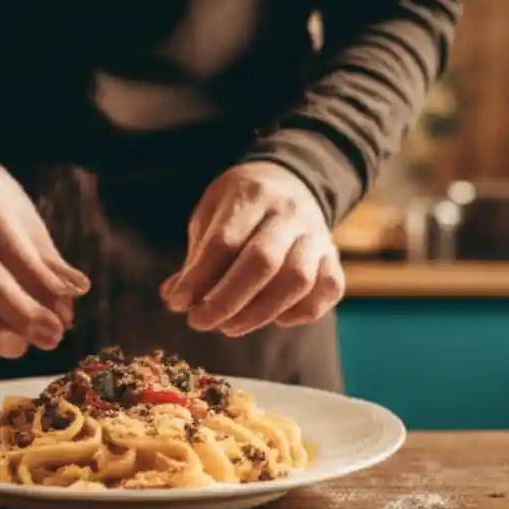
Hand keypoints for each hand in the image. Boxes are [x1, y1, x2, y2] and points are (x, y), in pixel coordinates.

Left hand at [160, 162, 344, 336]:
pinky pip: (328, 289)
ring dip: (260, 313)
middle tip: (200, 322)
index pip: (225, 242)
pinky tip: (276, 318)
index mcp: (251, 195)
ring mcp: (317, 235)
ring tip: (230, 327)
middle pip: (263, 262)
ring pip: (297, 279)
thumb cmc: (240, 206)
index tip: (177, 303)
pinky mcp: (333, 257)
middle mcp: (289, 212)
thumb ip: (196, 257)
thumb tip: (175, 298)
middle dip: (227, 301)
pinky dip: (302, 312)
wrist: (289, 181)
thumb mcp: (210, 215)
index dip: (199, 278)